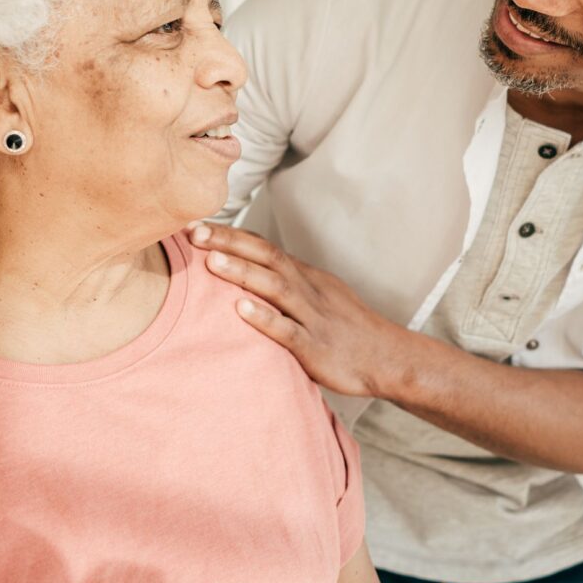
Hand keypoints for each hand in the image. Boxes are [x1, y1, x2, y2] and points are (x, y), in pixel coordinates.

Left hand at [190, 223, 408, 397]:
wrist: (389, 357)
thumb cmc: (348, 328)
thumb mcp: (320, 295)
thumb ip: (288, 281)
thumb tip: (253, 267)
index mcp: (306, 276)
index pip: (265, 246)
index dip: (232, 234)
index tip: (197, 225)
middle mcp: (308, 290)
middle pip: (267, 257)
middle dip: (229, 243)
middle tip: (194, 232)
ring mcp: (312, 317)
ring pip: (276, 288)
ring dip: (243, 273)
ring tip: (211, 261)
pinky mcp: (316, 348)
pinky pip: (289, 330)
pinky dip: (264, 319)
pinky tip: (240, 309)